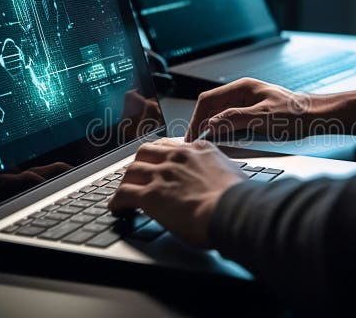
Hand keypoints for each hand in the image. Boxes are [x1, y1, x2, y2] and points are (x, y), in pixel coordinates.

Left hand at [108, 138, 247, 247]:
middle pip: (146, 152)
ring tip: (124, 192)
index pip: (172, 146)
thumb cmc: (239, 199)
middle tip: (137, 174)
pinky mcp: (151, 195)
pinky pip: (124, 194)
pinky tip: (117, 208)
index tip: (159, 162)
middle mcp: (178, 157)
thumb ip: (221, 172)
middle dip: (139, 163)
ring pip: (132, 170)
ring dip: (126, 181)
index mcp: (199, 150)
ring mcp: (162, 174)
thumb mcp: (234, 173)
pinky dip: (117, 201)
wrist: (234, 210)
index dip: (161, 155)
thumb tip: (223, 182)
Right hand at [186, 78, 355, 141]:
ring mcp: (247, 104)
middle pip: (211, 108)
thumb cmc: (297, 114)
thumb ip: (236, 119)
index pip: (208, 100)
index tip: (191, 136)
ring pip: (220, 115)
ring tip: (205, 145)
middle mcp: (243, 94)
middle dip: (200, 124)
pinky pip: (231, 122)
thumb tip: (212, 124)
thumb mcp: (264, 117)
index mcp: (242, 88)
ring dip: (211, 129)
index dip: (196, 118)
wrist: (319, 117)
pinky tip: (223, 142)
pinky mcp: (253, 114)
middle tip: (194, 143)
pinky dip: (223, 132)